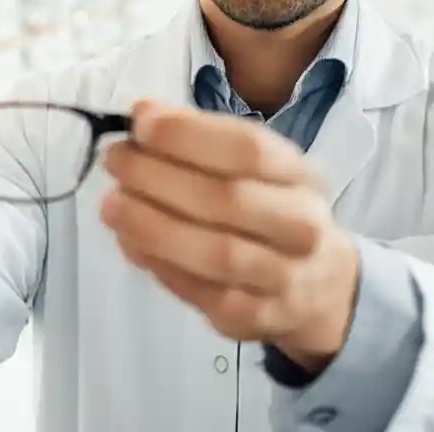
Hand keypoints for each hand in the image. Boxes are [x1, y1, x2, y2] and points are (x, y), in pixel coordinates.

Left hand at [100, 100, 358, 371]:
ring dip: (152, 226)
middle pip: (227, 200)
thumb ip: (199, 138)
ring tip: (112, 205)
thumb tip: (143, 114)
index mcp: (301, 176)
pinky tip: (130, 241)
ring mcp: (283, 278)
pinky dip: (159, 265)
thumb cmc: (271, 208)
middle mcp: (301, 227)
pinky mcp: (255, 318)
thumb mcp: (253, 166)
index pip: (248, 149)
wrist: (321, 284)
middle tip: (115, 161)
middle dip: (159, 177)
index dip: (187, 135)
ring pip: (214, 253)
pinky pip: (200, 293)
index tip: (139, 123)